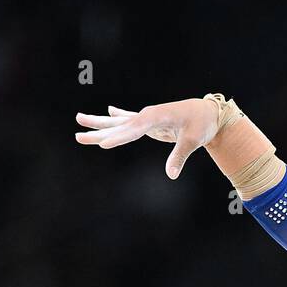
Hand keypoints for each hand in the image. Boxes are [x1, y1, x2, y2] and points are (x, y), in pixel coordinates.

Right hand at [74, 98, 221, 179]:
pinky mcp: (150, 122)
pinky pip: (130, 120)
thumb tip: (171, 175)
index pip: (132, 129)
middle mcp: (147, 115)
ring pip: (118, 122)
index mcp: (155, 117)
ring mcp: (147, 117)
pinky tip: (108, 111)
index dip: (118, 138)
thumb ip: (179, 157)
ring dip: (99, 123)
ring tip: (79, 120)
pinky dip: (119, 116)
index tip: (102, 144)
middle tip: (77, 135)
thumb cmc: (201, 124)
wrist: (208, 113)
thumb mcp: (192, 141)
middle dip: (97, 131)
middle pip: (117, 125)